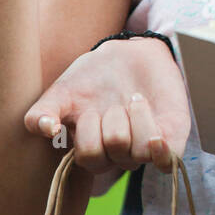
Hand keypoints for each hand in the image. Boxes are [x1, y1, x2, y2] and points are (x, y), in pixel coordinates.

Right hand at [24, 37, 190, 176]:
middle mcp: (118, 155)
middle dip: (112, 122)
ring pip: (140, 152)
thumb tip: (45, 129)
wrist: (130, 53)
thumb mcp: (63, 91)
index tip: (89, 108)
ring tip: (135, 98)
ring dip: (136, 117)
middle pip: (114, 154)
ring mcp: (145, 148)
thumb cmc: (92, 77)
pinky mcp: (171, 138)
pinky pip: (168, 161)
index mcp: (92, 149)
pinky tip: (156, 137)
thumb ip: (43, 112)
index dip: (89, 132)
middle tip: (114, 102)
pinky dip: (162, 153)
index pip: (89, 159)